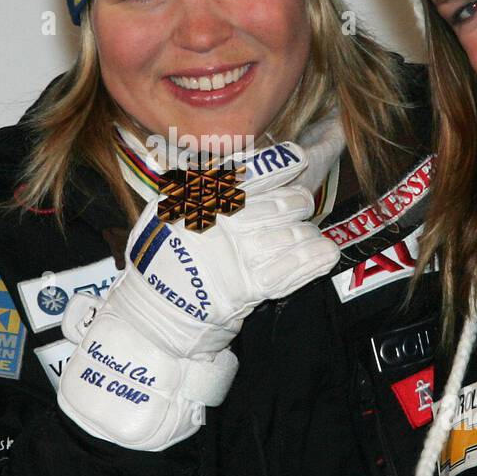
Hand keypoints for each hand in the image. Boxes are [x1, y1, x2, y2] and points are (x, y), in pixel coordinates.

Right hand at [56, 122, 343, 450]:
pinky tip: (325, 251)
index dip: (281, 164)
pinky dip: (314, 258)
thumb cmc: (160, 261)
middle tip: (296, 206)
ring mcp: (236, 256)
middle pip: (282, 203)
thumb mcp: (167, 213)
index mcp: (200, 199)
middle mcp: (221, 222)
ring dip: (304, 232)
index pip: (252, 173)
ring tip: (302, 234)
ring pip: (292, 233)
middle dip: (297, 202)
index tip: (298, 159)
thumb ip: (200, 190)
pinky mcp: (248, 288)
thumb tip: (247, 169)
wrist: (151, 316)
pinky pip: (293, 268)